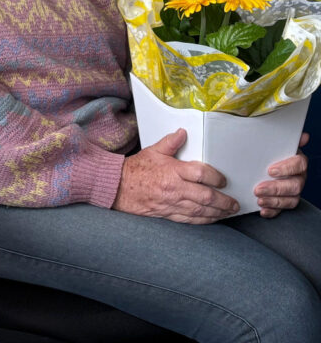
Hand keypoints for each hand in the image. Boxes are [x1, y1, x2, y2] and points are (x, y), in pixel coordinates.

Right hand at [113, 129, 238, 223]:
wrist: (118, 187)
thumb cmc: (135, 169)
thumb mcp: (152, 151)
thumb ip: (170, 143)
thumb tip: (183, 133)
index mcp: (172, 171)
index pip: (201, 174)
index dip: (216, 177)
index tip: (223, 180)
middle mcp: (175, 188)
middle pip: (206, 196)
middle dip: (224, 201)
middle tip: (234, 202)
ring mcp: (172, 203)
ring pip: (201, 211)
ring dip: (218, 212)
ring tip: (228, 212)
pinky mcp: (167, 214)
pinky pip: (190, 220)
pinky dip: (204, 220)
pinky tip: (212, 219)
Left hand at [255, 132, 308, 217]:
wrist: (256, 165)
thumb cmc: (264, 153)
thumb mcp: (269, 144)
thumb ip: (284, 139)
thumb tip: (304, 136)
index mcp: (297, 161)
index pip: (299, 164)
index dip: (286, 168)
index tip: (270, 171)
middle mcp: (299, 176)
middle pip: (295, 185)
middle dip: (276, 188)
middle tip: (258, 189)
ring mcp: (294, 190)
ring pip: (291, 199)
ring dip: (274, 201)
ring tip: (259, 200)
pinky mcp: (285, 201)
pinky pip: (283, 210)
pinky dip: (273, 211)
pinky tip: (262, 210)